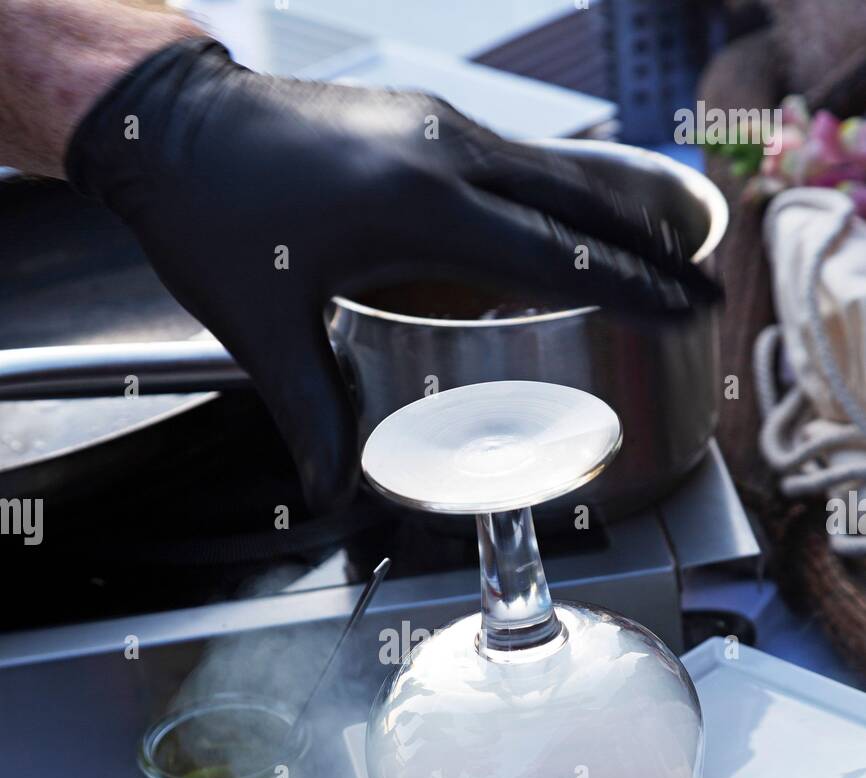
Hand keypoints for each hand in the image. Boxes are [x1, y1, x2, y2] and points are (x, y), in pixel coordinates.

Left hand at [65, 39, 719, 511]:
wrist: (166, 120)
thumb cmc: (210, 216)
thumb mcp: (260, 329)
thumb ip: (308, 411)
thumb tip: (331, 492)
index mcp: (419, 203)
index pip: (554, 253)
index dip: (628, 287)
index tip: (685, 309)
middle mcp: (445, 152)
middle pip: (581, 199)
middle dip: (653, 246)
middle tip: (706, 283)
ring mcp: (438, 126)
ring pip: (558, 168)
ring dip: (619, 209)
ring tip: (670, 248)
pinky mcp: (423, 120)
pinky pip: (520, 157)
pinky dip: (566, 193)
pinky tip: (578, 221)